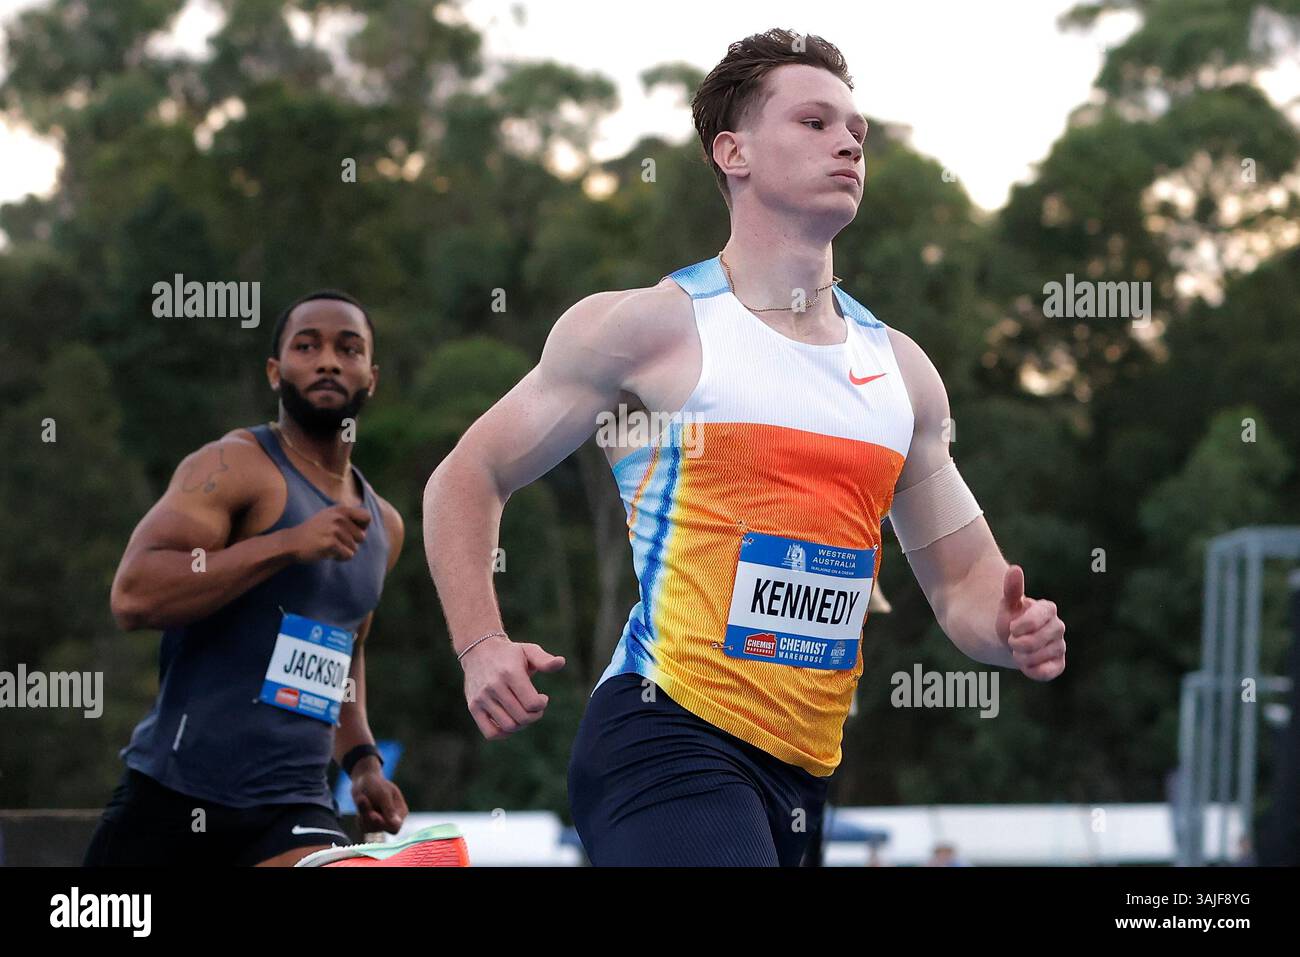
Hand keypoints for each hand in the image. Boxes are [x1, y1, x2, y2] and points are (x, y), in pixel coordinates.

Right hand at [284, 505, 370, 561]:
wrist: (292, 542)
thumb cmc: (314, 532)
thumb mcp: (329, 516)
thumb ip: (347, 517)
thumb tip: (367, 523)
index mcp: (341, 509)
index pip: (367, 517)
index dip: (363, 528)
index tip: (352, 532)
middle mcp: (339, 517)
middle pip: (362, 537)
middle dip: (351, 543)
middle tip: (335, 542)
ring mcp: (335, 529)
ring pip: (355, 548)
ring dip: (343, 551)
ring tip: (329, 547)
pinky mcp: (331, 543)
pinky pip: (348, 555)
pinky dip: (340, 558)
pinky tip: (328, 553)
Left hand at [351, 760, 407, 833]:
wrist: (363, 780)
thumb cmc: (376, 784)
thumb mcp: (383, 794)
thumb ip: (389, 810)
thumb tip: (396, 825)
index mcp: (401, 812)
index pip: (395, 828)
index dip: (383, 824)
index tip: (373, 814)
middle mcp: (392, 819)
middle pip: (381, 829)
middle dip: (370, 816)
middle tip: (363, 800)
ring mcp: (381, 823)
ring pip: (371, 829)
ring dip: (363, 814)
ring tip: (362, 799)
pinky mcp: (370, 824)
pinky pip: (363, 829)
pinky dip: (359, 818)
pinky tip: (361, 806)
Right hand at [461, 638, 565, 739]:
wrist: (479, 650)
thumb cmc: (510, 654)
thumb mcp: (529, 650)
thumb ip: (545, 660)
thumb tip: (561, 663)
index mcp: (510, 673)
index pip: (532, 703)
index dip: (542, 704)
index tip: (542, 698)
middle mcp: (494, 686)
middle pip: (522, 717)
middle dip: (534, 716)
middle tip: (534, 707)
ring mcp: (482, 698)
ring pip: (508, 726)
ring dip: (521, 725)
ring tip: (523, 713)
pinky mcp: (473, 706)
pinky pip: (490, 733)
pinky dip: (503, 733)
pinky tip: (510, 721)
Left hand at [997, 564, 1065, 680]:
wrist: (1011, 641)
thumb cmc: (1010, 619)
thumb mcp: (1007, 604)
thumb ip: (1012, 589)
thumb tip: (1014, 569)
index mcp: (1048, 609)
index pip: (1037, 619)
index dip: (1021, 626)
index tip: (1012, 628)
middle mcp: (1058, 627)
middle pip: (1037, 641)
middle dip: (1018, 643)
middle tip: (1011, 641)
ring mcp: (1060, 646)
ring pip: (1039, 657)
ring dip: (1022, 657)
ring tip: (1018, 651)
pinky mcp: (1058, 664)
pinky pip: (1048, 672)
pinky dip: (1033, 670)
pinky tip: (1026, 664)